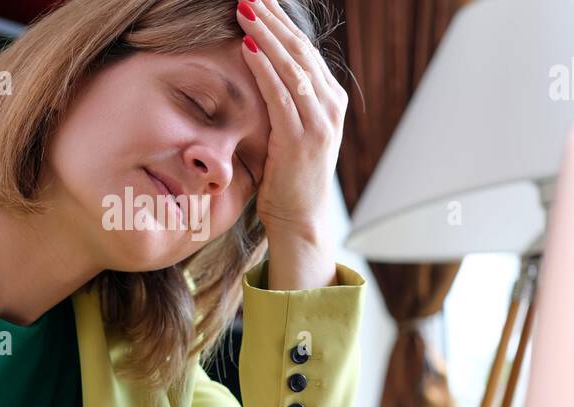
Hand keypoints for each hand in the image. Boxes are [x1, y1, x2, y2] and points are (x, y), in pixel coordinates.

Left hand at [236, 0, 346, 288]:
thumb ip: (283, 100)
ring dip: (265, 34)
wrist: (300, 219)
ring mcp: (320, 121)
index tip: (258, 1)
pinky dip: (264, 69)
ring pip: (292, 65)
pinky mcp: (303, 139)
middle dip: (272, 18)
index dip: (280, 22)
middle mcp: (330, 104)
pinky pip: (281, 95)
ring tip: (243, 9)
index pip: (303, 49)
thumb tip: (259, 68)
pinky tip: (248, 48)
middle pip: (299, 48)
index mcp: (329, 98)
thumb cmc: (287, 176)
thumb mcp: (288, 130)